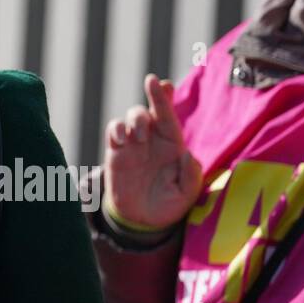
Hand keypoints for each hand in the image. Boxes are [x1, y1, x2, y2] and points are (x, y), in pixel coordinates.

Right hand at [102, 74, 202, 229]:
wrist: (140, 220)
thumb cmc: (167, 205)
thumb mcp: (186, 196)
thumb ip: (190, 176)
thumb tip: (187, 153)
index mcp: (173, 145)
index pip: (170, 117)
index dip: (165, 98)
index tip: (162, 82)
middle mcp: (153, 139)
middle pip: (149, 110)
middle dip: (151, 100)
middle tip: (149, 103)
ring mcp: (133, 144)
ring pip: (131, 117)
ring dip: (134, 121)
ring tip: (137, 138)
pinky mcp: (116, 151)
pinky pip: (113, 131)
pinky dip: (115, 130)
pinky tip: (120, 142)